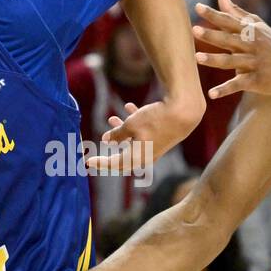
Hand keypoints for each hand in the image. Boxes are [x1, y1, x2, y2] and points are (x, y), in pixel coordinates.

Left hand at [86, 95, 202, 172]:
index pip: (114, 164)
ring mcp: (153, 147)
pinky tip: (130, 107)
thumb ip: (117, 134)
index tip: (88, 162)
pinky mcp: (160, 137)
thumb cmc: (155, 120)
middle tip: (98, 146)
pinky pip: (143, 133)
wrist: (183, 113)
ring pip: (132, 141)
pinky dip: (135, 123)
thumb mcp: (131, 125)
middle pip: (123, 156)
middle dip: (110, 147)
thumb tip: (107, 139)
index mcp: (136, 158)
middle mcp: (145, 156)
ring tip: (111, 118)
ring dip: (121, 131)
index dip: (100, 163)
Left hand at [193, 0, 270, 97]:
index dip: (214, 15)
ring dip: (215, 60)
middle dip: (212, 35)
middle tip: (194, 30)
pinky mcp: (257, 80)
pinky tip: (211, 94)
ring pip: (232, 61)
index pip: (229, 21)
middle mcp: (252, 45)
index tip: (197, 7)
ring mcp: (255, 63)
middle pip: (229, 39)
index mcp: (249, 31)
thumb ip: (235, 12)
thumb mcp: (256, 25)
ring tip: (197, 58)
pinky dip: (225, 89)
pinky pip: (239, 84)